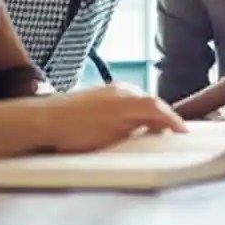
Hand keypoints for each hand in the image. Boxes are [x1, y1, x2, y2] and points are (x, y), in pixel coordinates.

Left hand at [28, 83, 186, 152]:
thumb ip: (140, 127)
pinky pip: (123, 102)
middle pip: (150, 102)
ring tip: (149, 130)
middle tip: (169, 132)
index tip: (183, 132)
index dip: (174, 121)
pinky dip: (131, 112)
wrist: (40, 121)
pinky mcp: (95, 94)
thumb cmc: (74, 131)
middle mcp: (122, 90)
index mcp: (130, 99)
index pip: (160, 109)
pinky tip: (125, 124)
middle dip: (161, 117)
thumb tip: (156, 126)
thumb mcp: (114, 135)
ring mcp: (108, 90)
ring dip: (146, 114)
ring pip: (136, 101)